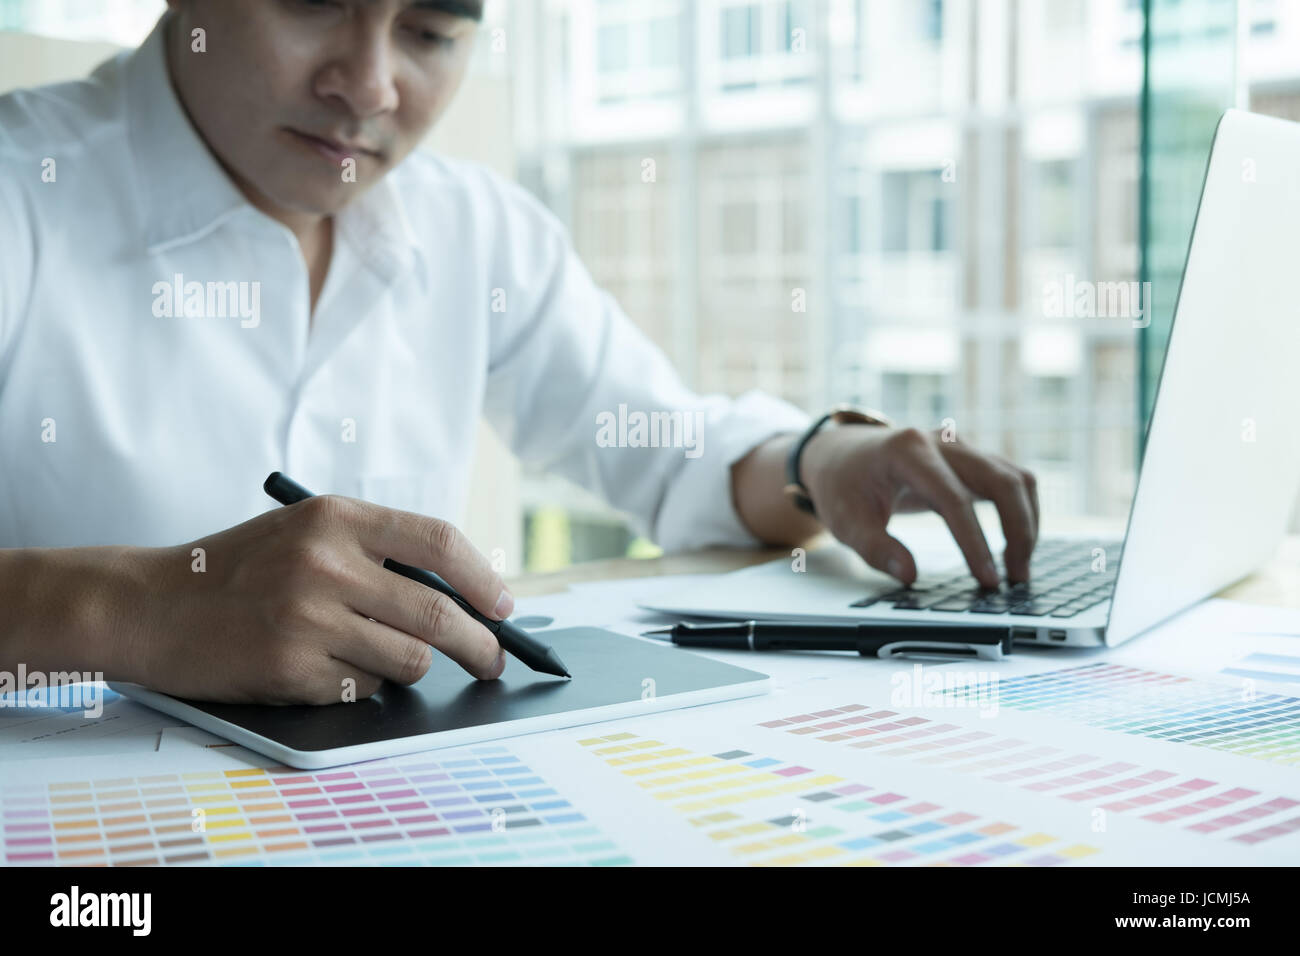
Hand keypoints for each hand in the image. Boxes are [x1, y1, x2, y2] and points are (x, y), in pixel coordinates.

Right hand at [122, 495, 513, 703]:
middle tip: (492, 661)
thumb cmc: (239, 569)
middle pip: (439, 615)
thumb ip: (377, 551)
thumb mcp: (307, 532)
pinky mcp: (292, 668)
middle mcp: (326, 563)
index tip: (505, 608)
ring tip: (373, 654)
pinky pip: (363, 687)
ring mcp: (308, 618)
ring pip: (409, 661)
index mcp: (336, 517)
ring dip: (408, 667)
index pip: (439, 541)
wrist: (151, 605)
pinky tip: (320, 664)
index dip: (485, 579)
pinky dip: (359, 684)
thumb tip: (464, 595)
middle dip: (480, 646)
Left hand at [799, 425, 1038, 587]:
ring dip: (1026, 523)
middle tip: (1015, 578)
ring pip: (1015, 479)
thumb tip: (909, 575)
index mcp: (908, 451)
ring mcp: (960, 447)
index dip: (975, 542)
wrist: (840, 454)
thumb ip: (875, 548)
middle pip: (1001, 481)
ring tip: (1018, 569)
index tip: (987, 580)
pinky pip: (1011, 481)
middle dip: (1018, 531)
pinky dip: (1021, 513)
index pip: (953, 498)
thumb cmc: (843, 486)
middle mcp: (942, 442)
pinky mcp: (971, 459)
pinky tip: (1015, 547)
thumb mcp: (845, 521)